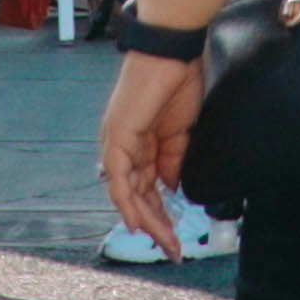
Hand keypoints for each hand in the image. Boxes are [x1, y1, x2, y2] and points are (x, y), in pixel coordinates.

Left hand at [97, 42, 203, 259]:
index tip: (176, 236)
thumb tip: (173, 188)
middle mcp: (125, 146)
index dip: (161, 214)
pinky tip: (138, 222)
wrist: (172, 50)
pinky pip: (119, 179)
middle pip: (138, 196)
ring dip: (147, 221)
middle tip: (172, 249)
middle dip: (157, 225)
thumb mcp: (182, 130)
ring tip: (165, 242)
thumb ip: (174, 160)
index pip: (147, 188)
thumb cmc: (179, 79)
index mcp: (141, 142)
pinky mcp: (117, 138)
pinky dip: (127, 202)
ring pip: (128, 194)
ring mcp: (118, 142)